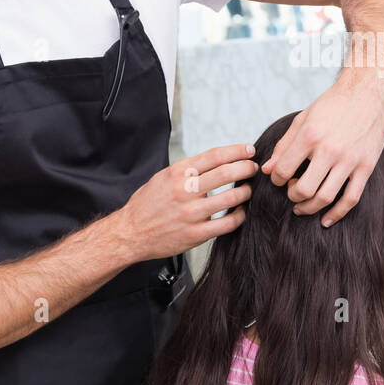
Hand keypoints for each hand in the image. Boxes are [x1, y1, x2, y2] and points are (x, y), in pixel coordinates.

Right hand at [115, 143, 257, 262]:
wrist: (130, 233)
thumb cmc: (147, 204)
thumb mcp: (163, 177)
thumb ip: (188, 170)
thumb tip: (217, 161)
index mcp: (178, 173)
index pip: (215, 156)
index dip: (236, 151)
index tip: (249, 150)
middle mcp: (185, 191)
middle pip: (227, 173)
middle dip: (246, 168)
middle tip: (253, 169)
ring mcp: (191, 213)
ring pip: (232, 198)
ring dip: (246, 192)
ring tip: (248, 189)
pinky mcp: (196, 234)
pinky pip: (228, 223)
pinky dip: (240, 215)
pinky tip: (240, 211)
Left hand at [261, 74, 383, 226]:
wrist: (367, 92)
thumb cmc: (334, 104)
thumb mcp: (303, 118)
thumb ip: (284, 145)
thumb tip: (267, 169)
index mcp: (310, 135)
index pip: (284, 170)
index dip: (276, 179)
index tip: (278, 178)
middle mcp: (330, 149)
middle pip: (304, 189)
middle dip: (292, 196)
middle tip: (291, 192)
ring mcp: (350, 159)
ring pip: (325, 197)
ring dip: (309, 207)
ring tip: (302, 206)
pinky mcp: (366, 166)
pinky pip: (351, 198)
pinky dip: (337, 214)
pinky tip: (326, 219)